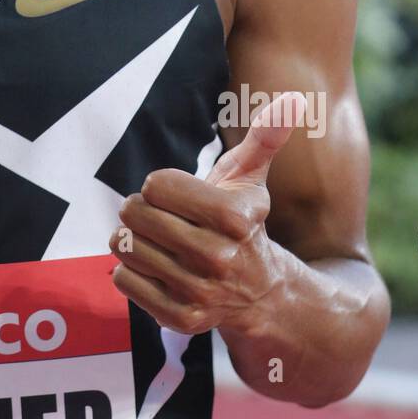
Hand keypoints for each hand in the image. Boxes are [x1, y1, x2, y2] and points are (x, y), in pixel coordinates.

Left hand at [108, 92, 306, 335]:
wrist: (260, 294)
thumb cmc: (244, 223)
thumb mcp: (252, 179)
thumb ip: (265, 137)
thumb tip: (294, 100)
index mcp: (235, 218)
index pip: (156, 184)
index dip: (161, 184)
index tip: (177, 193)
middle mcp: (219, 258)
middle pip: (137, 213)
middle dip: (140, 208)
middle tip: (159, 216)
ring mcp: (199, 292)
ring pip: (126, 245)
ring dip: (132, 238)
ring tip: (155, 240)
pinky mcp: (179, 318)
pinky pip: (123, 280)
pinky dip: (130, 270)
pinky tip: (155, 268)